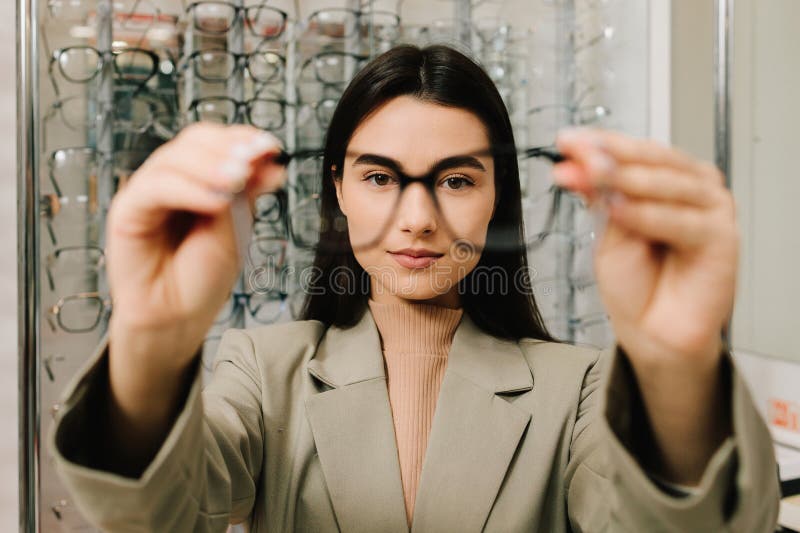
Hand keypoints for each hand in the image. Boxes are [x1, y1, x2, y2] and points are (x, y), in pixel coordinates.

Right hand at [106, 123, 285, 366]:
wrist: (177, 316)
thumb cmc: (203, 276)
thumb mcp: (238, 230)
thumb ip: (248, 194)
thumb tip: (271, 161)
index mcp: (202, 177)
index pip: (219, 142)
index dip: (242, 138)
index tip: (270, 146)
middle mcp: (174, 178)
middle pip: (195, 141)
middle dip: (227, 148)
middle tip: (253, 160)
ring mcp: (150, 192)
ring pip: (174, 158)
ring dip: (209, 165)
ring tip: (237, 180)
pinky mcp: (128, 210)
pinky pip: (156, 188)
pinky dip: (188, 189)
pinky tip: (214, 201)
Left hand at [553, 127, 737, 482]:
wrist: (649, 332)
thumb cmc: (635, 284)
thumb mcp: (607, 231)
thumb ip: (600, 197)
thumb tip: (580, 161)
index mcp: (665, 179)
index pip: (634, 150)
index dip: (600, 143)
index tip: (567, 140)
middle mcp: (692, 188)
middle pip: (653, 160)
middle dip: (610, 156)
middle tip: (578, 155)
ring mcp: (711, 210)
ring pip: (669, 184)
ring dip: (628, 179)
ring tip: (594, 176)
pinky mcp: (722, 239)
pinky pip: (683, 221)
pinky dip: (649, 215)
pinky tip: (620, 211)